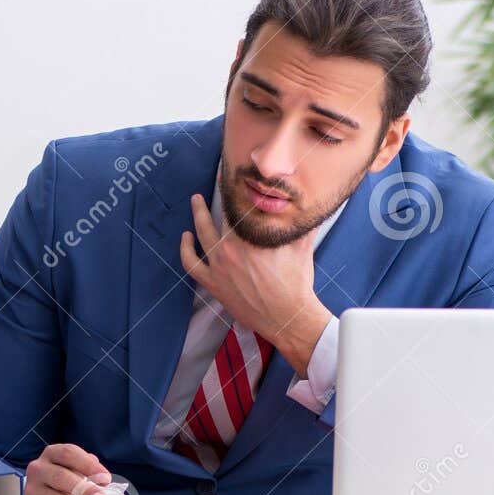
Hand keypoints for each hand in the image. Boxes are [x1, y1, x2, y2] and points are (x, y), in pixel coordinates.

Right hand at [24, 443, 111, 494]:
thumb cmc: (63, 486)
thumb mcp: (74, 472)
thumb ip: (87, 471)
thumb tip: (102, 478)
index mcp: (51, 455)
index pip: (68, 453)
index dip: (89, 465)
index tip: (106, 478)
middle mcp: (38, 469)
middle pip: (61, 476)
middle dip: (84, 488)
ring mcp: (31, 491)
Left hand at [179, 193, 331, 375]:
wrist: (288, 317)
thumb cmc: (297, 282)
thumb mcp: (302, 246)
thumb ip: (301, 223)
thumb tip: (308, 205)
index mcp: (252, 236)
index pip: (239, 204)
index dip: (236, 189)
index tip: (234, 176)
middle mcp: (231, 248)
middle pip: (220, 215)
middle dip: (219, 196)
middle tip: (218, 182)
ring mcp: (219, 266)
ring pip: (202, 233)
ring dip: (197, 214)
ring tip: (195, 200)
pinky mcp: (213, 283)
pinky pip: (191, 264)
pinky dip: (185, 248)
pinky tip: (186, 236)